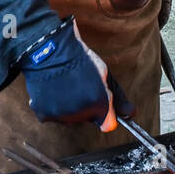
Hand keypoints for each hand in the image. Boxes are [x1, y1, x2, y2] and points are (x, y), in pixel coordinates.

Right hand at [18, 17, 134, 129]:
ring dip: (69, 107)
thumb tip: (131, 114)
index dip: (105, 113)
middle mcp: (80, 114)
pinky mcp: (43, 113)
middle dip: (87, 107)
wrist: (52, 49)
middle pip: (87, 119)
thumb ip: (119, 98)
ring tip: (65, 86)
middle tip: (80, 86)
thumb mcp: (106, 75)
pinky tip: (53, 90)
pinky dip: (52, 106)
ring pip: (70, 119)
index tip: (100, 103)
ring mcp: (61, 115)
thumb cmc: (81, 60)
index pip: (107, 124)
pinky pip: (52, 116)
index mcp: (98, 104)